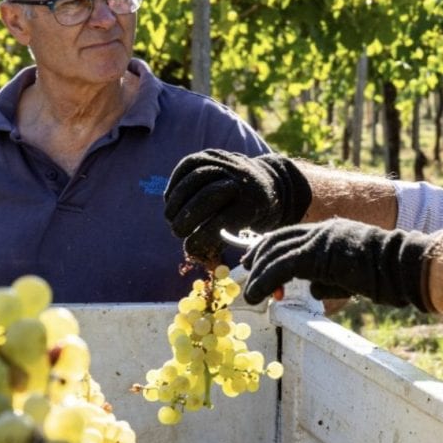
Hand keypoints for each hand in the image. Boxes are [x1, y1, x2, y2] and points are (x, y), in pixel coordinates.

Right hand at [163, 151, 311, 263]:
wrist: (270, 179)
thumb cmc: (261, 215)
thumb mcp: (263, 234)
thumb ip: (253, 257)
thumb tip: (254, 289)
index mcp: (254, 202)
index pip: (219, 223)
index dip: (200, 238)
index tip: (191, 249)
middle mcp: (240, 178)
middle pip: (203, 200)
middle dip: (186, 220)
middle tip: (180, 232)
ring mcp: (225, 162)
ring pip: (191, 182)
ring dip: (176, 204)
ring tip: (173, 219)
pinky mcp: (210, 153)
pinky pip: (185, 167)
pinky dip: (175, 185)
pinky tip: (172, 201)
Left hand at [241, 218, 440, 311]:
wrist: (403, 265)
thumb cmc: (388, 273)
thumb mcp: (353, 273)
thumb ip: (331, 277)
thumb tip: (315, 289)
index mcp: (330, 230)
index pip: (289, 236)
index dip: (268, 250)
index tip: (255, 265)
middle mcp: (322, 229)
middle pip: (276, 241)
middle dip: (256, 260)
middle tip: (245, 280)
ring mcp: (320, 239)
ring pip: (274, 253)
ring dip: (256, 275)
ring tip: (249, 296)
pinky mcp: (318, 255)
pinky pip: (280, 267)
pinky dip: (262, 281)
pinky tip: (256, 296)